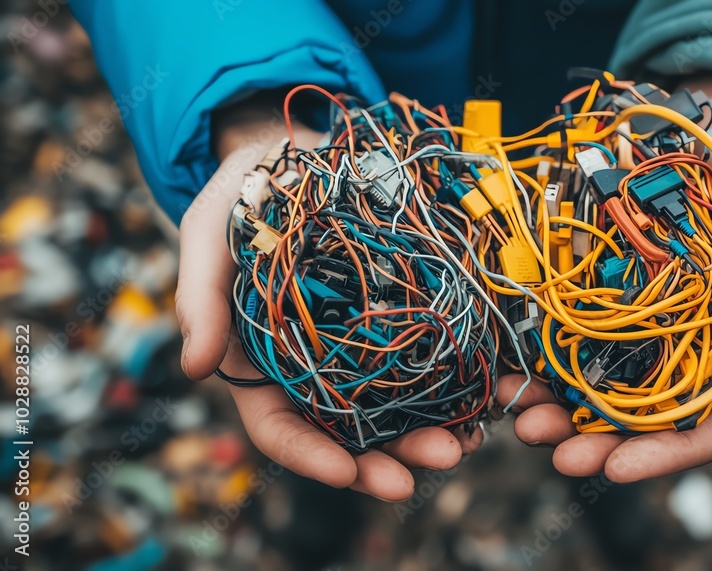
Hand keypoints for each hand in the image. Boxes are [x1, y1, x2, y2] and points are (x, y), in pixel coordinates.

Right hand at [175, 98, 481, 500]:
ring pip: (398, 404)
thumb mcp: (208, 238)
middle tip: (440, 462)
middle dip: (392, 455)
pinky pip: (432, 355)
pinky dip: (460, 380)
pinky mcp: (403, 310)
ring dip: (436, 428)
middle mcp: (317, 366)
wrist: (296, 153)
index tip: (346, 475)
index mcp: (263, 365)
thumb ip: (201, 298)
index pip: (281, 429)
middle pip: (351, 430)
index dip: (311, 456)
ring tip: (473, 441)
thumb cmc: (242, 199)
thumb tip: (193, 366)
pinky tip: (490, 393)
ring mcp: (363, 342)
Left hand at [501, 75, 711, 481]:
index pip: (711, 424)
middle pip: (643, 416)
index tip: (616, 470)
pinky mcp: (602, 287)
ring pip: (598, 381)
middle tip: (553, 453)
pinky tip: (509, 365)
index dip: (666, 454)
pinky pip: (568, 328)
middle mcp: (686, 346)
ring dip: (558, 406)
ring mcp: (640, 320)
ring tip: (517, 414)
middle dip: (597, 440)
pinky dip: (540, 352)